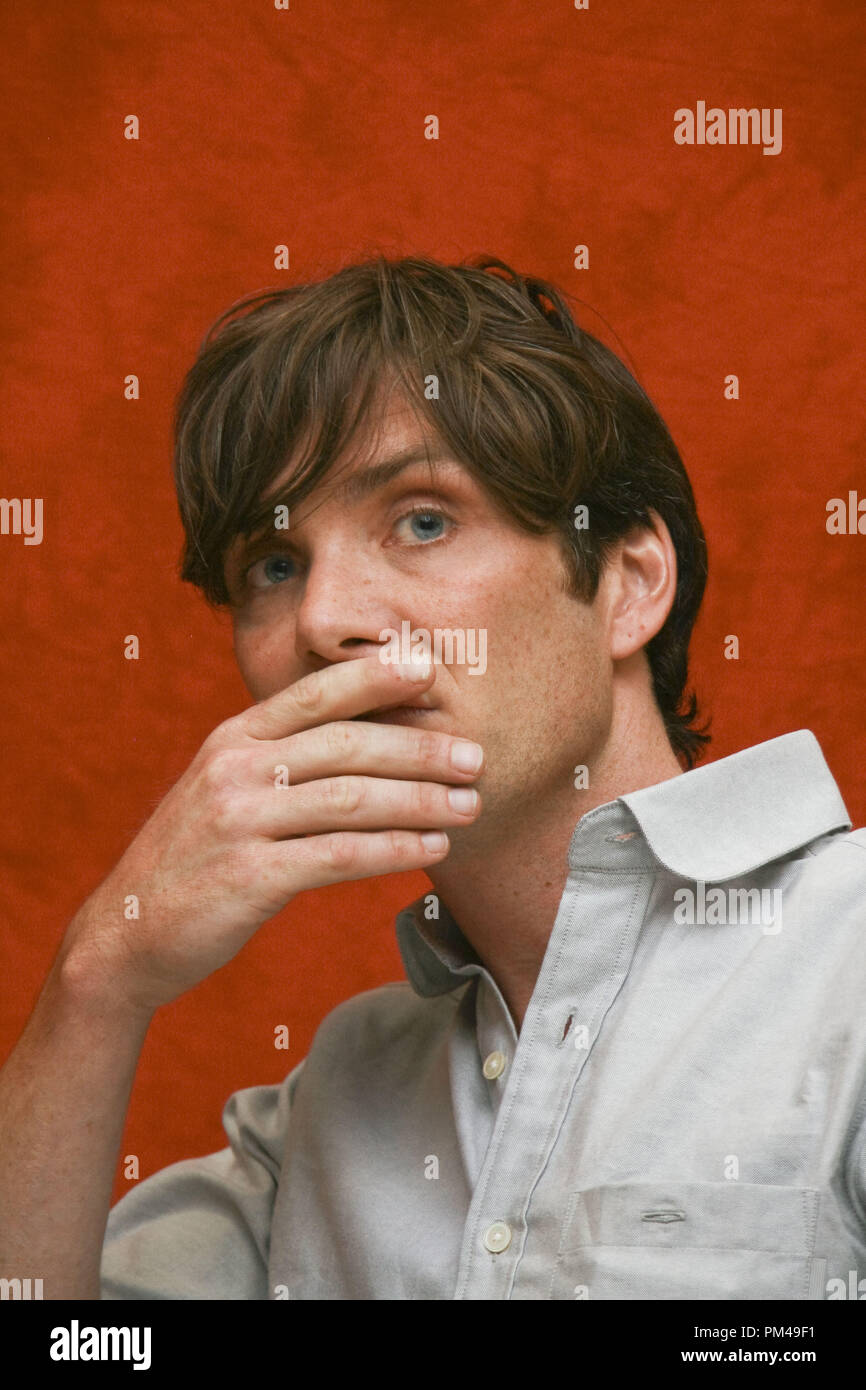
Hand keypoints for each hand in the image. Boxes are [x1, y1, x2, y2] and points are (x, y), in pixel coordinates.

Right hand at [60, 656, 482, 1013]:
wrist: (127, 932)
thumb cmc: (196, 858)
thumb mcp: (226, 789)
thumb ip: (282, 760)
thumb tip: (372, 741)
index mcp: (234, 737)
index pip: (315, 693)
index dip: (376, 677)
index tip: (431, 669)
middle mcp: (235, 768)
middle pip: (347, 744)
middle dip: (420, 747)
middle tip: (475, 757)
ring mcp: (240, 821)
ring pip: (352, 799)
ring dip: (420, 800)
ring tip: (468, 805)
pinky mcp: (250, 876)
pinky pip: (340, 855)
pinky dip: (394, 850)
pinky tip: (431, 849)